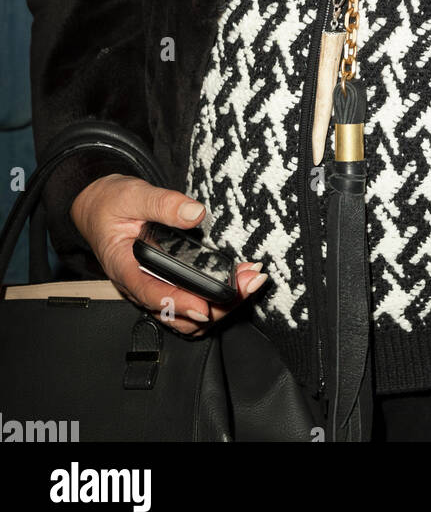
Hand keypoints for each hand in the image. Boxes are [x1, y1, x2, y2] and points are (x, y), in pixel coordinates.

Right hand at [71, 173, 267, 336]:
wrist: (101, 207)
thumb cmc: (112, 204)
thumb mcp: (133, 195)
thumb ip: (162, 204)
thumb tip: (195, 213)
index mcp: (125, 267)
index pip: (151, 294)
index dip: (178, 304)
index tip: (204, 307)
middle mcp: (140, 285)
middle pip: (177, 314)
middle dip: (214, 306)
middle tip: (247, 284)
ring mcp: (155, 288)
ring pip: (187, 316)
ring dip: (219, 307)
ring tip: (249, 283)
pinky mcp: (167, 284)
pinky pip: (191, 304)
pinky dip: (215, 300)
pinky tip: (237, 282)